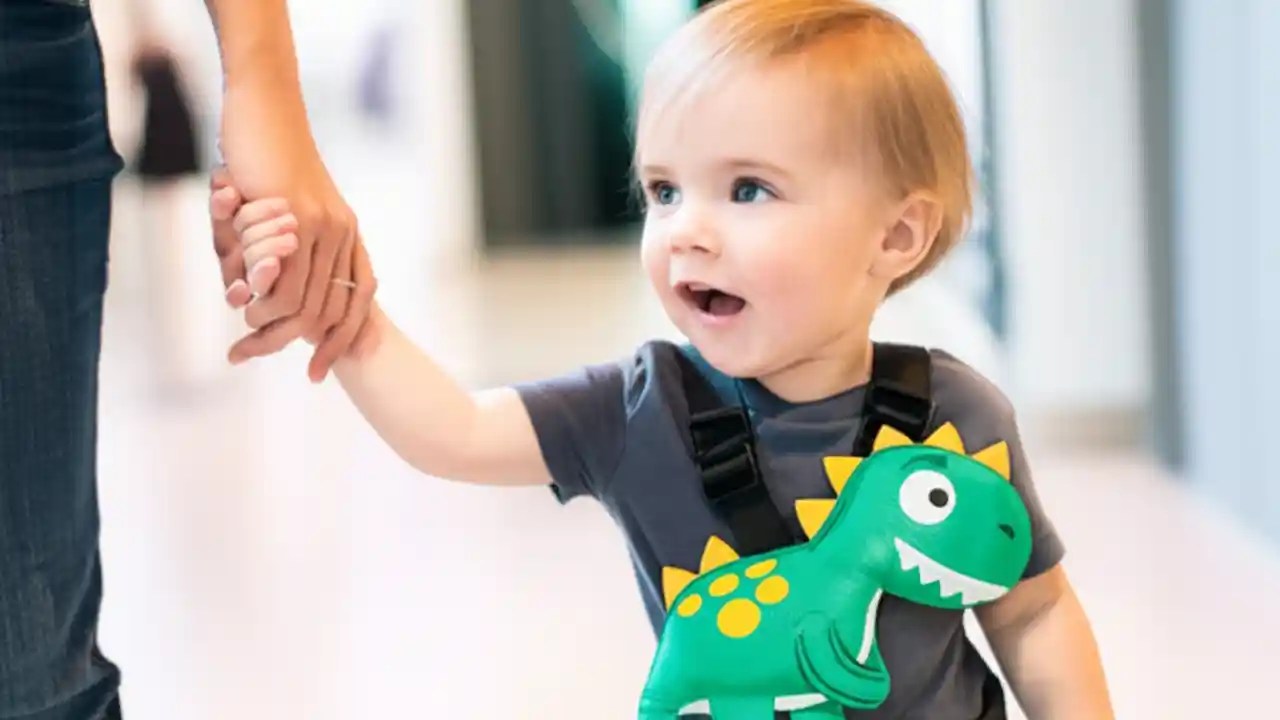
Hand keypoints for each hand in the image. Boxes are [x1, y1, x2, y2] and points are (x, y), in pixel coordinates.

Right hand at [211, 81, 374, 380]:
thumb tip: (266, 287)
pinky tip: (243, 310)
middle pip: (332, 311)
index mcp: (347, 233)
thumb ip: (284, 248)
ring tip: (242, 343)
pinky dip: (264, 305)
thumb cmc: (265, 155)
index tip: (320, 372)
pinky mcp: (299, 220)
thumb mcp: (280, 208)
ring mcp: (325, 227)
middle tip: (249, 359)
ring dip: (273, 331)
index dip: (343, 340)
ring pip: (307, 303)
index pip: (358, 300)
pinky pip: (286, 281)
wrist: (266, 107)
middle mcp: (344, 233)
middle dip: (297, 347)